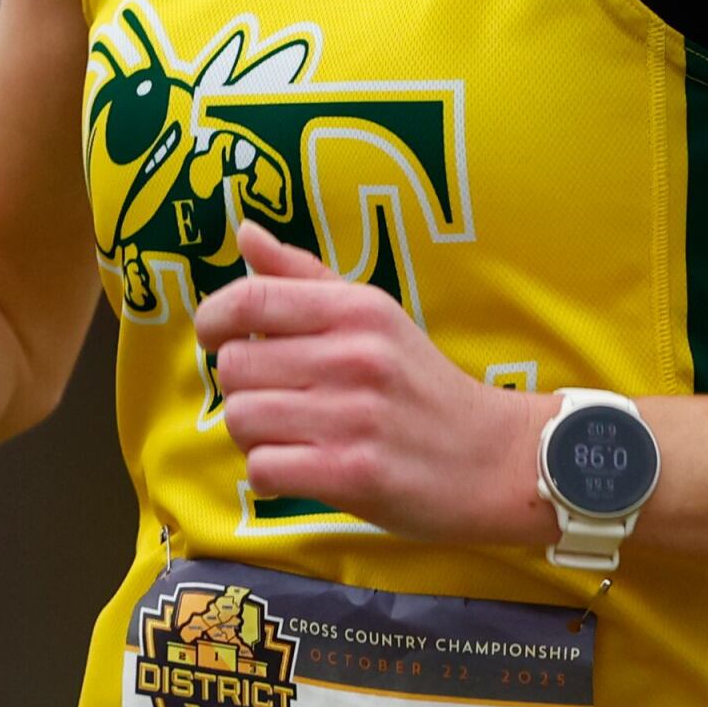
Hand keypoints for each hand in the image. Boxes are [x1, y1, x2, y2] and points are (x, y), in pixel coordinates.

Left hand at [194, 223, 543, 546]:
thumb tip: (246, 232)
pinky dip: (267, 474)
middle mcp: (354, 357)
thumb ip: (304, 276)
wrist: (495, 459)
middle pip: (234, 365)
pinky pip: (262, 468)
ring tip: (288, 436)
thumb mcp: (374, 317)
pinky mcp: (352, 474)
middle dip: (241, 387)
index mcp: (357, 310)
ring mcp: (353, 417)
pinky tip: (296, 468)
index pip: (250, 298)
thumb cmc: (422, 386)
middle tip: (276, 399)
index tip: (214, 336)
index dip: (211, 318)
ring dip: (252, 434)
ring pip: (241, 419)